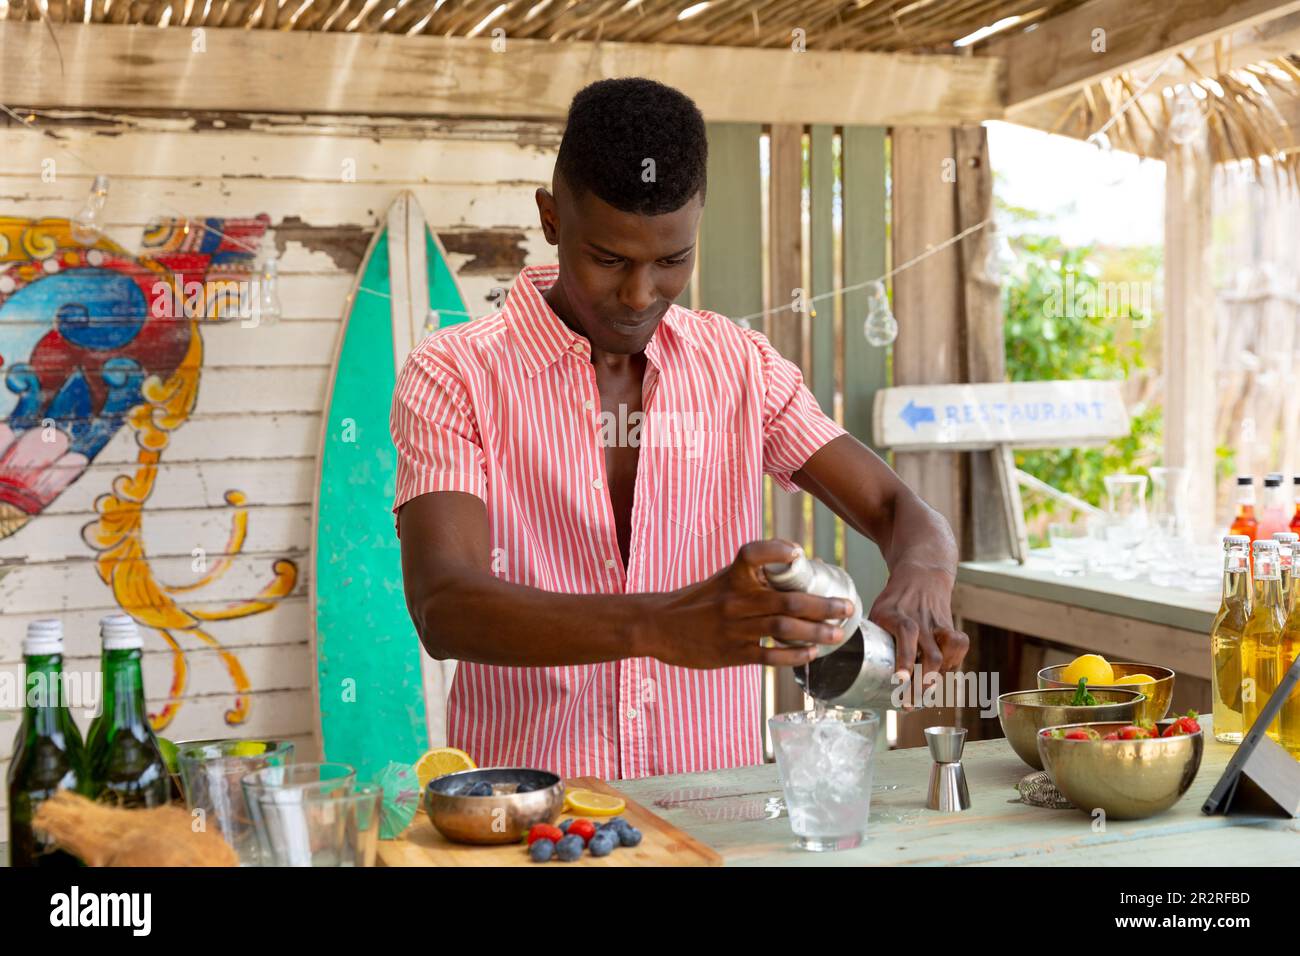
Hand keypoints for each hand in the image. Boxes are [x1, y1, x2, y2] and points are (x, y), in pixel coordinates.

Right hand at [640, 539, 853, 669]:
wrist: (659, 627)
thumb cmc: (696, 601)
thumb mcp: (722, 580)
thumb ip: (756, 577)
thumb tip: (802, 570)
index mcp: (733, 576)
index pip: (753, 555)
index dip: (776, 551)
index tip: (798, 553)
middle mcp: (736, 600)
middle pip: (786, 600)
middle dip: (822, 606)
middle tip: (846, 607)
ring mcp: (735, 628)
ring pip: (783, 630)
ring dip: (815, 633)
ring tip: (837, 634)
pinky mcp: (733, 653)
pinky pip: (769, 656)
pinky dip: (793, 656)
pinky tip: (811, 655)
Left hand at [867, 559, 968, 703]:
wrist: (921, 575)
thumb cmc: (893, 602)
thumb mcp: (876, 612)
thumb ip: (871, 636)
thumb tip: (851, 666)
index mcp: (894, 614)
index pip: (906, 633)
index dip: (904, 658)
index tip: (899, 680)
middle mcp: (919, 620)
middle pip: (929, 654)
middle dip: (921, 683)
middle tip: (908, 703)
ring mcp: (936, 624)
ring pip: (946, 653)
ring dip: (937, 677)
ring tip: (925, 693)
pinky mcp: (949, 627)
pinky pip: (960, 644)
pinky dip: (955, 660)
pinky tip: (943, 670)